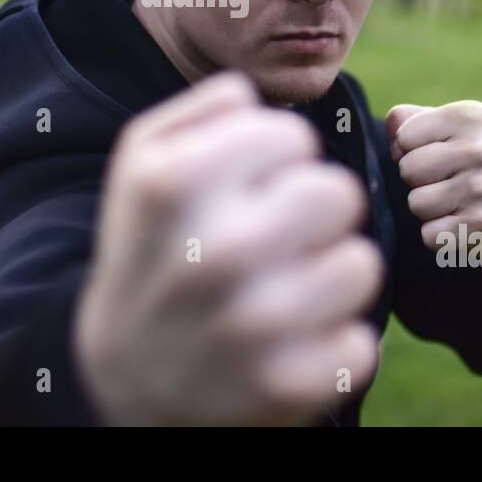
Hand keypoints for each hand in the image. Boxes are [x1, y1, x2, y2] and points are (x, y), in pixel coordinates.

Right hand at [75, 71, 383, 425]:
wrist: (122, 375)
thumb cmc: (149, 249)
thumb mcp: (141, 165)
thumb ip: (201, 111)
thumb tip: (253, 93)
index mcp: (175, 184)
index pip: (293, 137)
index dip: (276, 159)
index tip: (249, 188)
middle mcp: (215, 252)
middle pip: (338, 194)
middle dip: (312, 211)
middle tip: (276, 237)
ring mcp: (253, 327)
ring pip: (360, 265)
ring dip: (329, 275)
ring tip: (285, 286)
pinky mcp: (285, 388)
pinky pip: (359, 345)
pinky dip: (330, 344)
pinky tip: (287, 343)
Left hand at [384, 101, 481, 250]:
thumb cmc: (458, 157)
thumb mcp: (438, 127)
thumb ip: (403, 120)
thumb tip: (396, 140)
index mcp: (471, 116)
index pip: (404, 136)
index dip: (409, 149)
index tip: (434, 152)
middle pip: (408, 169)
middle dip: (416, 179)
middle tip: (441, 179)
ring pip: (417, 203)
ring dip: (426, 208)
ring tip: (450, 200)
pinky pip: (430, 235)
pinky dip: (437, 234)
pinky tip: (458, 222)